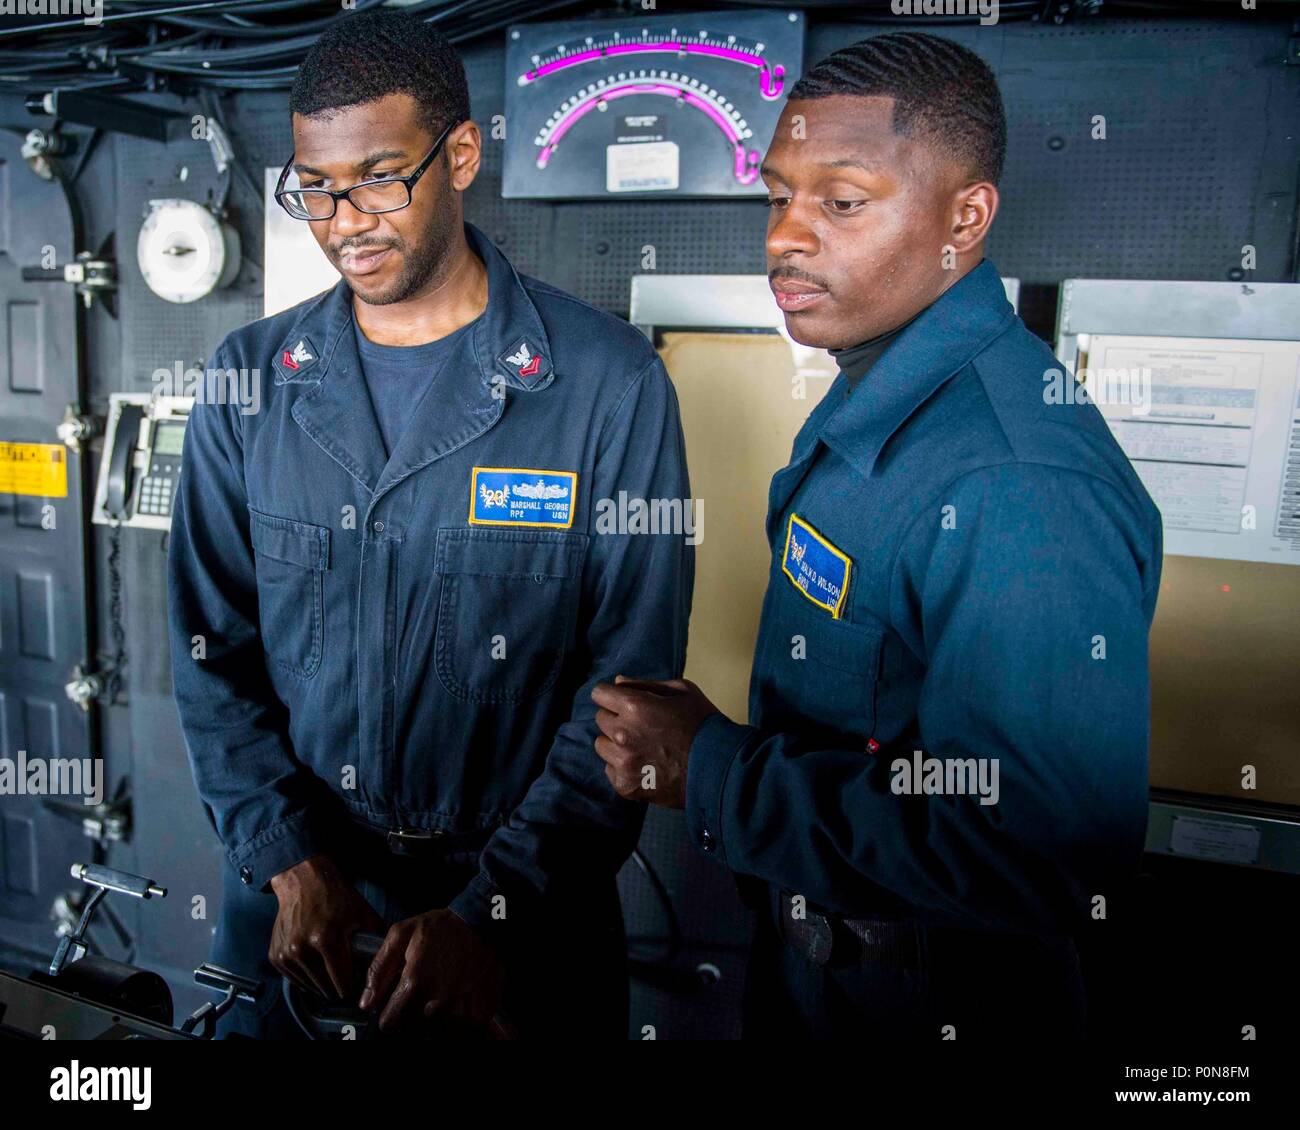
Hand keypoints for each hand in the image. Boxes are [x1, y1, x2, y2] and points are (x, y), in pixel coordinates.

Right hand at [268, 855, 384, 1000]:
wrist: (304, 882)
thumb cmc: (337, 898)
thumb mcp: (364, 916)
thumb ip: (375, 943)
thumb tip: (385, 967)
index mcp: (327, 941)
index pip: (342, 985)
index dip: (354, 986)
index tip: (358, 983)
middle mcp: (302, 950)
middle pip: (326, 989)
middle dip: (339, 986)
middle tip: (346, 976)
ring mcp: (286, 954)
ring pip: (310, 987)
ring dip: (322, 983)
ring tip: (332, 968)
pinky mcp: (275, 956)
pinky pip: (295, 980)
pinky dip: (307, 977)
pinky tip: (316, 964)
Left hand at [359, 908, 505, 1033]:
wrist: (479, 920)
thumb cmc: (440, 926)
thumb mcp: (401, 934)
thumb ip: (379, 969)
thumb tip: (365, 1003)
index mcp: (415, 982)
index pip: (391, 1021)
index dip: (389, 1017)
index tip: (393, 1011)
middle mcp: (437, 998)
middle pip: (417, 1023)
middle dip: (417, 1010)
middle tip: (426, 988)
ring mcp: (461, 1004)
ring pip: (443, 1024)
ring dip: (442, 1012)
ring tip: (445, 988)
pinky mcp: (481, 1006)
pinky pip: (468, 1022)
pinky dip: (465, 1013)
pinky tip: (463, 993)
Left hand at [590, 676, 720, 807]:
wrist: (720, 768)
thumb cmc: (703, 724)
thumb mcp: (682, 691)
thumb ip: (646, 684)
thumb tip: (618, 682)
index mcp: (635, 707)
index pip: (600, 693)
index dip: (613, 695)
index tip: (624, 701)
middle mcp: (623, 734)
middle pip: (601, 719)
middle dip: (617, 718)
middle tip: (642, 726)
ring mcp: (623, 763)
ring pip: (602, 745)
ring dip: (616, 744)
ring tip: (642, 747)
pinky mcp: (626, 786)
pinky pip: (610, 770)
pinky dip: (623, 767)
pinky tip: (645, 765)